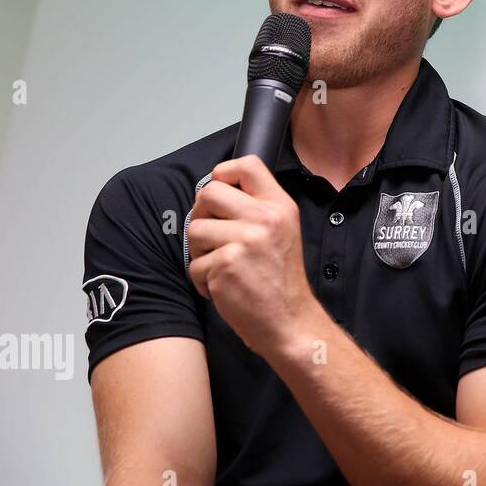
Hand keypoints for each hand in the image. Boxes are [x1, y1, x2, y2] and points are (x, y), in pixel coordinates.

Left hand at [186, 154, 318, 358]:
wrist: (290, 320)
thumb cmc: (281, 279)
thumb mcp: (284, 231)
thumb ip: (258, 208)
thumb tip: (218, 192)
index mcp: (280, 206)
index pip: (247, 165)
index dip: (224, 174)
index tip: (221, 196)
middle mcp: (264, 218)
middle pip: (209, 192)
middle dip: (203, 215)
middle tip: (214, 237)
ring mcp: (244, 240)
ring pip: (195, 230)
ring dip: (201, 253)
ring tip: (222, 267)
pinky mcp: (225, 264)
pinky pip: (195, 264)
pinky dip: (203, 280)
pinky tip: (223, 286)